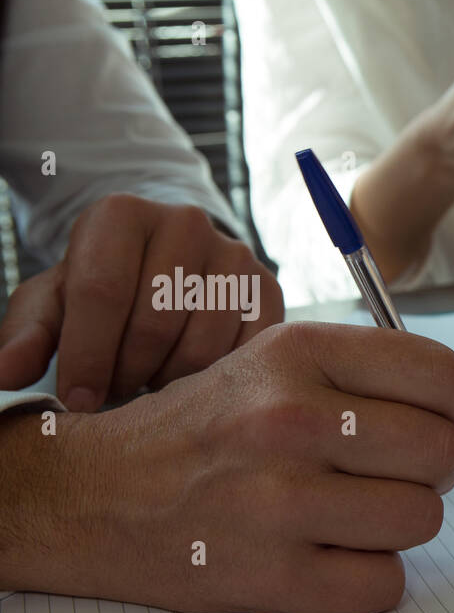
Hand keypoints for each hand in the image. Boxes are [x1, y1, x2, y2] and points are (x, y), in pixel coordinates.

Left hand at [0, 193, 282, 411]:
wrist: (170, 268)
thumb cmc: (105, 290)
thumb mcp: (56, 303)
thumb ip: (28, 335)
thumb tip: (5, 374)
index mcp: (121, 214)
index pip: (101, 291)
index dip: (85, 355)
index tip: (77, 398)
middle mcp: (185, 222)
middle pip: (153, 324)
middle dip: (127, 373)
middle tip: (117, 391)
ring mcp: (235, 255)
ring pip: (200, 347)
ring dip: (169, 382)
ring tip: (150, 381)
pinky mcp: (268, 290)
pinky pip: (242, 356)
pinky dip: (214, 381)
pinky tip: (190, 378)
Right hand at [0, 321, 453, 612]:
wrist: (92, 495)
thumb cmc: (201, 431)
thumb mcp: (271, 365)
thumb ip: (365, 377)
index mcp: (297, 355)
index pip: (440, 375)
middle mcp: (289, 421)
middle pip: (440, 454)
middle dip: (435, 471)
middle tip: (398, 477)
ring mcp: (278, 503)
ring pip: (421, 520)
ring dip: (401, 524)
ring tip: (353, 515)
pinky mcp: (270, 577)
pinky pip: (384, 585)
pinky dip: (371, 579)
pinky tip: (332, 558)